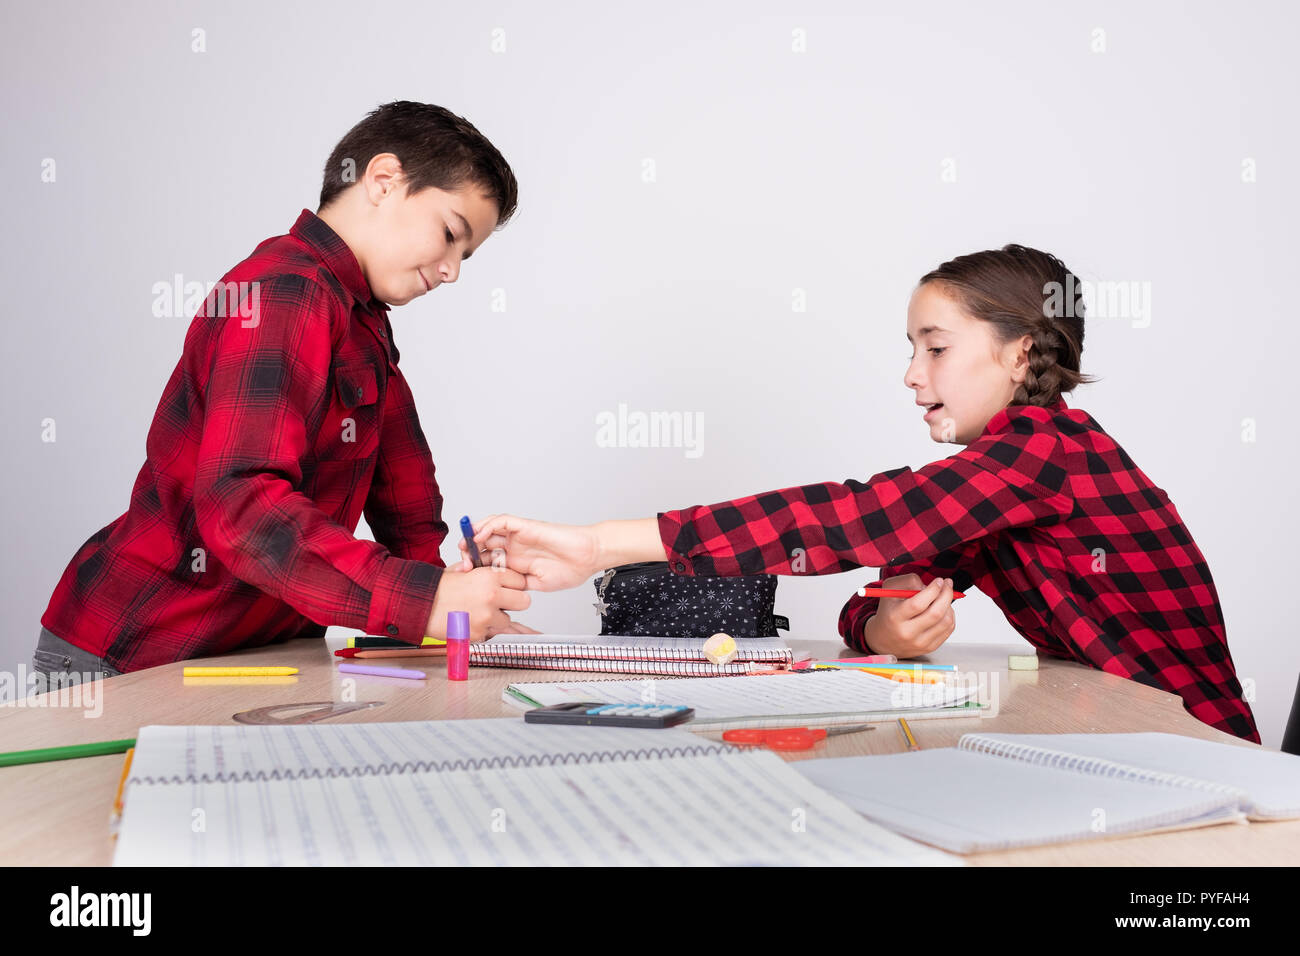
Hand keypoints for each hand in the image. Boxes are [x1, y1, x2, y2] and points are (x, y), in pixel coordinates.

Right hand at [425, 565, 530, 641]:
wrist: (419, 606)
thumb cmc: (437, 589)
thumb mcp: (461, 571)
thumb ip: (482, 572)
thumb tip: (496, 572)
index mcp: (489, 577)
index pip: (519, 580)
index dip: (513, 585)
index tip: (507, 588)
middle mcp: (492, 596)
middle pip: (524, 601)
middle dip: (514, 602)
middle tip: (500, 603)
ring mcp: (487, 617)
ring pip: (507, 620)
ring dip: (497, 618)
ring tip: (477, 613)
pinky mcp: (479, 633)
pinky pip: (490, 633)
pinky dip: (482, 630)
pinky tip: (468, 621)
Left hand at [460, 514, 601, 591]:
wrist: (587, 557)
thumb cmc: (569, 570)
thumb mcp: (535, 585)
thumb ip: (517, 585)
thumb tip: (498, 595)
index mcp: (515, 561)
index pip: (487, 560)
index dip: (473, 566)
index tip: (463, 577)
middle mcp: (514, 546)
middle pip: (483, 544)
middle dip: (468, 552)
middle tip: (462, 563)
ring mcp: (519, 536)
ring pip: (488, 529)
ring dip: (473, 536)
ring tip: (464, 545)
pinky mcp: (526, 526)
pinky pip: (502, 522)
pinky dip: (488, 526)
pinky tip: (479, 535)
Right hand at [861, 573, 956, 657]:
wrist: (883, 640)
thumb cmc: (888, 612)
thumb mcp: (890, 591)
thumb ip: (908, 582)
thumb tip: (929, 585)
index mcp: (895, 617)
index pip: (918, 604)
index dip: (933, 590)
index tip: (938, 581)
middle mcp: (907, 632)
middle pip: (935, 613)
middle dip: (946, 595)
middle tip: (947, 584)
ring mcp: (920, 642)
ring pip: (946, 621)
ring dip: (949, 605)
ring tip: (944, 598)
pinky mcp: (929, 647)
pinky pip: (948, 629)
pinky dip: (949, 616)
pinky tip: (944, 610)